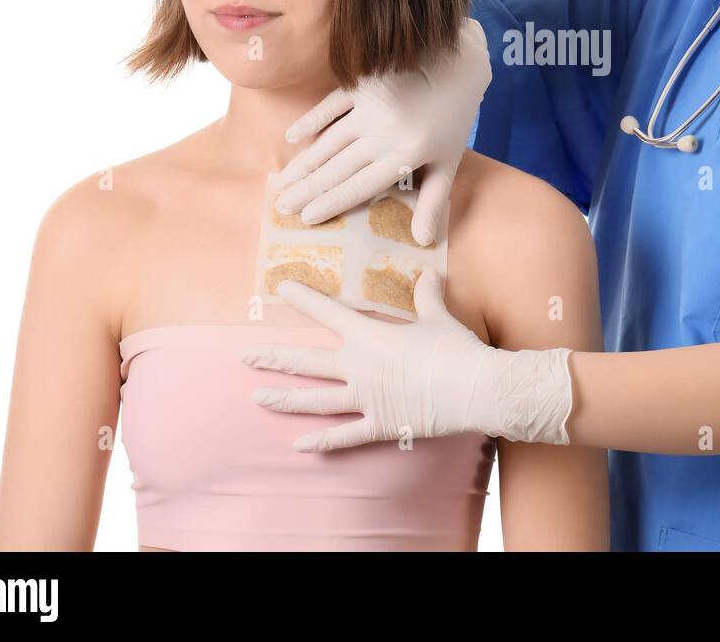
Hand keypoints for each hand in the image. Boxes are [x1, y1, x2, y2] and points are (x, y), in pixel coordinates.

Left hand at [240, 274, 573, 449]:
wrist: (475, 388)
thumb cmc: (456, 349)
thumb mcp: (439, 317)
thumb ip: (427, 296)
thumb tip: (429, 274)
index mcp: (371, 336)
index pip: (328, 312)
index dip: (302, 299)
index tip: (278, 290)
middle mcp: (360, 367)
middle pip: (307, 362)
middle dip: (273, 358)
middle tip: (244, 356)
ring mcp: (366, 399)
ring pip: (316, 400)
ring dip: (285, 398)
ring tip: (258, 397)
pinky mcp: (380, 424)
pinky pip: (345, 436)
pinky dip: (321, 441)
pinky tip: (298, 445)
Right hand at [269, 17, 491, 244]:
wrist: (459, 63)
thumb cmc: (454, 118)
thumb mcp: (449, 161)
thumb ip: (432, 201)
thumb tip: (422, 241)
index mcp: (404, 156)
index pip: (360, 186)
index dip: (331, 203)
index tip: (306, 218)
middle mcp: (382, 135)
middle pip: (337, 168)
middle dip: (307, 189)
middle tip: (280, 206)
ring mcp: (370, 109)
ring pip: (328, 142)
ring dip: (303, 163)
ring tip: (282, 182)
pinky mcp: (364, 85)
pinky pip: (331, 105)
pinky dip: (311, 120)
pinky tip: (293, 136)